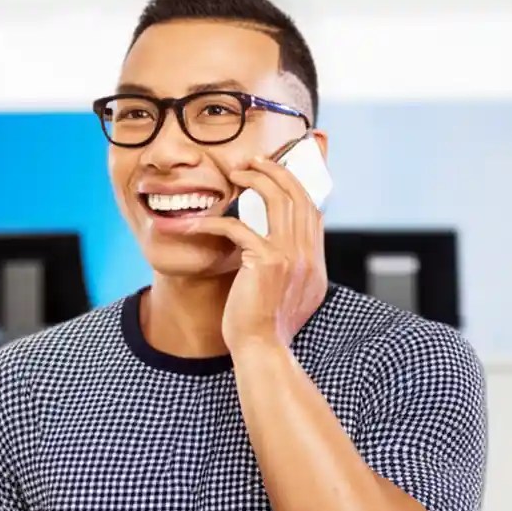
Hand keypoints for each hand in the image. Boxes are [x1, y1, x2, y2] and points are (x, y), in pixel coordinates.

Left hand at [187, 154, 328, 352]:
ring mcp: (290, 256)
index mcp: (314, 260)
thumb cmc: (266, 325)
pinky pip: (238, 228)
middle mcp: (308, 254)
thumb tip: (277, 248)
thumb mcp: (288, 293)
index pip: (312, 209)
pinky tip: (197, 224)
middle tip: (252, 161)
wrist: (262, 349)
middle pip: (298, 195)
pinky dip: (215, 223)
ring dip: (254, 180)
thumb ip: (290, 266)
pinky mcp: (266, 263)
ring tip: (235, 174)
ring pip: (277, 200)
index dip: (295, 185)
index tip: (275, 172)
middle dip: (275, 171)